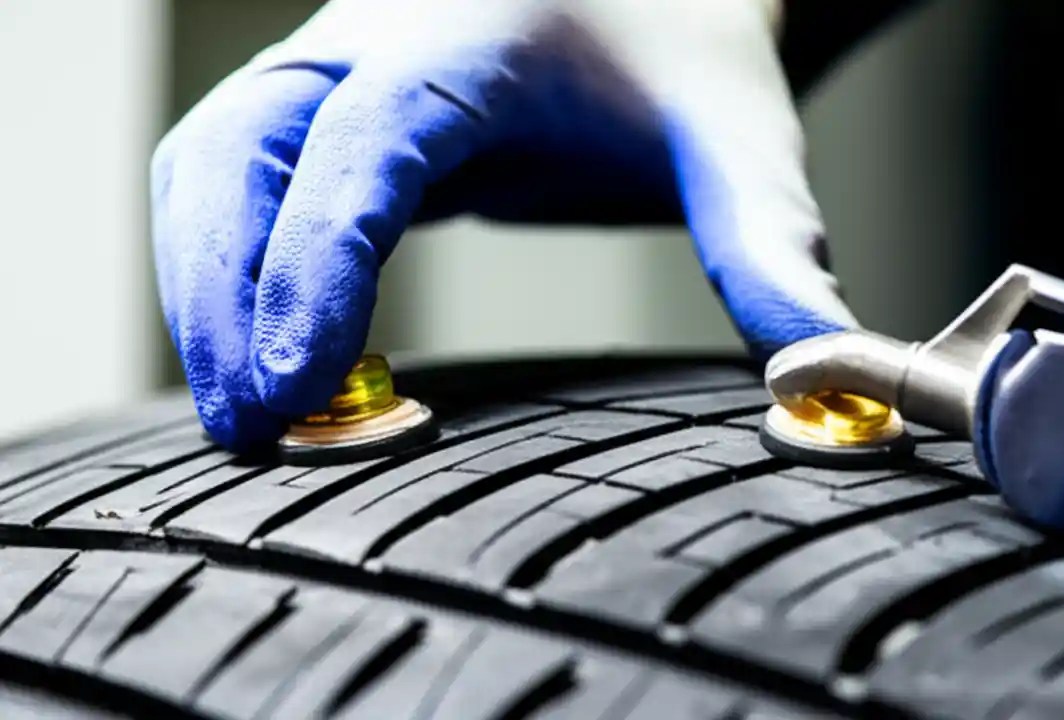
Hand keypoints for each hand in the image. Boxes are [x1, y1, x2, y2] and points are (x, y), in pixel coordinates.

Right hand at [150, 0, 856, 450]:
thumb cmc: (690, 52)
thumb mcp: (739, 146)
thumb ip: (771, 256)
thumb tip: (818, 382)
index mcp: (475, 39)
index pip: (364, 144)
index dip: (315, 264)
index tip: (296, 388)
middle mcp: (380, 39)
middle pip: (244, 148)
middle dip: (223, 293)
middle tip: (253, 432)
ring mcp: (340, 65)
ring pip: (214, 161)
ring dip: (202, 284)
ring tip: (242, 413)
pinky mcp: (331, 105)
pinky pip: (231, 173)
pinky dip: (219, 262)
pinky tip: (251, 347)